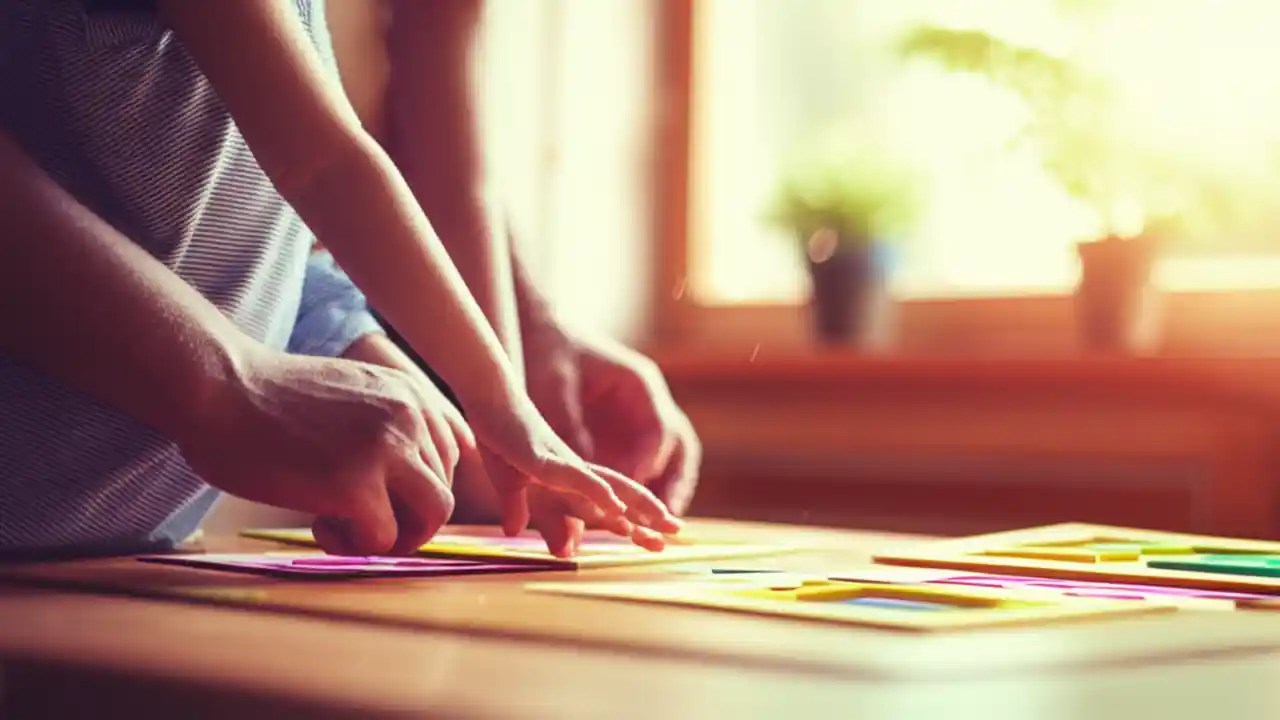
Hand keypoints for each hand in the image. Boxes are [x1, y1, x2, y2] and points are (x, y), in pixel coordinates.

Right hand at [177, 344, 461, 555]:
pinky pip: (384, 540)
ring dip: (394, 536)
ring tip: (346, 529)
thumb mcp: (352, 391)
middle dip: (407, 516)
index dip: (417, 486)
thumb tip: (426, 473)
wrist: (217, 388)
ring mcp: (388, 450)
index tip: (379, 491)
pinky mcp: (357, 487)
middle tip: (358, 518)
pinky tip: (319, 526)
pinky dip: (354, 547)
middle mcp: (411, 415)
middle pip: (445, 488)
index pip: (453, 455)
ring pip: (434, 516)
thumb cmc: (271, 398)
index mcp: (411, 392)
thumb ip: (392, 421)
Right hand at [338, 334, 682, 551]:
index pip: (610, 501)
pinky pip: (578, 477)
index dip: (633, 521)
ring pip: (609, 485)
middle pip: (621, 491)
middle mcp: (576, 466)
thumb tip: (525, 534)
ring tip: (663, 522)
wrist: (487, 396)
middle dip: (649, 514)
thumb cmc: (499, 435)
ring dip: (637, 505)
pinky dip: (598, 493)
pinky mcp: (543, 457)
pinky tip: (615, 507)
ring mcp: (564, 461)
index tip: (657, 541)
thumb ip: (519, 507)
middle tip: (678, 532)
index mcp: (573, 473)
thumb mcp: (508, 483)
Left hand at [526, 327, 701, 515]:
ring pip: (670, 463)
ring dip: (665, 495)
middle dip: (674, 487)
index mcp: (640, 384)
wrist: (541, 333)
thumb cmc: (548, 353)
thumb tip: (578, 477)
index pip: (659, 431)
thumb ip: (566, 430)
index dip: (648, 465)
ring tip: (657, 532)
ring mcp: (642, 422)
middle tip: (667, 522)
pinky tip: (630, 523)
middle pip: (679, 450)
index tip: (631, 492)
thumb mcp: (553, 387)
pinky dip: (641, 494)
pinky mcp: (627, 437)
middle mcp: (649, 405)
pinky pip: (644, 470)